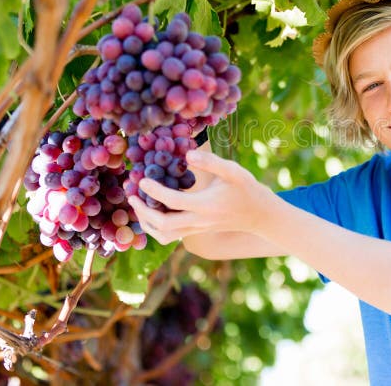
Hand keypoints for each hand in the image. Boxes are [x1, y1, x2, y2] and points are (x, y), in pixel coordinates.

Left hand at [127, 151, 272, 244]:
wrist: (258, 214)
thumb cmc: (246, 189)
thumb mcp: (233, 171)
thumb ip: (211, 162)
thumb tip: (186, 154)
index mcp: (205, 205)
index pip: (172, 201)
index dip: (154, 190)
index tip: (142, 179)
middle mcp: (199, 221)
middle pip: (163, 225)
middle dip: (143, 211)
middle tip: (132, 195)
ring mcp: (197, 229)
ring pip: (164, 235)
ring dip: (147, 223)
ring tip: (138, 206)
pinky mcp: (196, 232)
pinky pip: (170, 236)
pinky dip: (156, 228)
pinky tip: (152, 213)